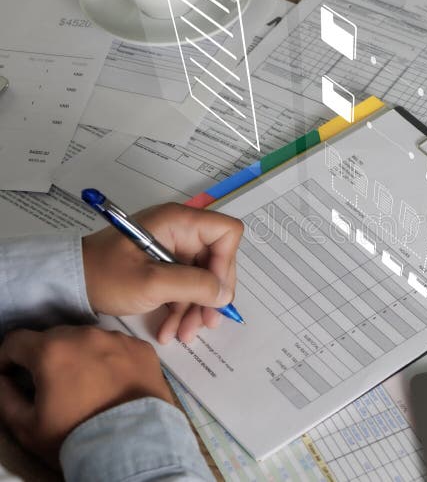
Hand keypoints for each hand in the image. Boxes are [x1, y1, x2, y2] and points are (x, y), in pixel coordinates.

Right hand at [0, 326, 171, 466]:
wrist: (132, 445)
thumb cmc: (75, 435)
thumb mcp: (27, 425)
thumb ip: (5, 396)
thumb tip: (2, 379)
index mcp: (52, 350)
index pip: (16, 341)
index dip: (6, 358)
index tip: (9, 374)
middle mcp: (86, 336)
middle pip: (55, 337)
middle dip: (45, 356)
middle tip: (50, 382)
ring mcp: (118, 339)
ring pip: (89, 339)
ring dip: (80, 354)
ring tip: (84, 382)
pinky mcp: (143, 349)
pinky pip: (118, 347)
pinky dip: (110, 358)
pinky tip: (111, 381)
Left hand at [82, 202, 243, 343]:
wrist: (68, 284)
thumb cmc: (105, 275)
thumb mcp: (152, 283)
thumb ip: (194, 285)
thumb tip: (224, 294)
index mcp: (179, 223)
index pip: (225, 233)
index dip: (226, 262)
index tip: (213, 291)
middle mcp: (180, 232)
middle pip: (216, 260)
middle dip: (211, 295)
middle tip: (207, 323)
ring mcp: (172, 250)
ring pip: (202, 279)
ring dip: (196, 309)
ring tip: (185, 334)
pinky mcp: (163, 267)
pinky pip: (185, 287)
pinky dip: (181, 310)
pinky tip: (171, 330)